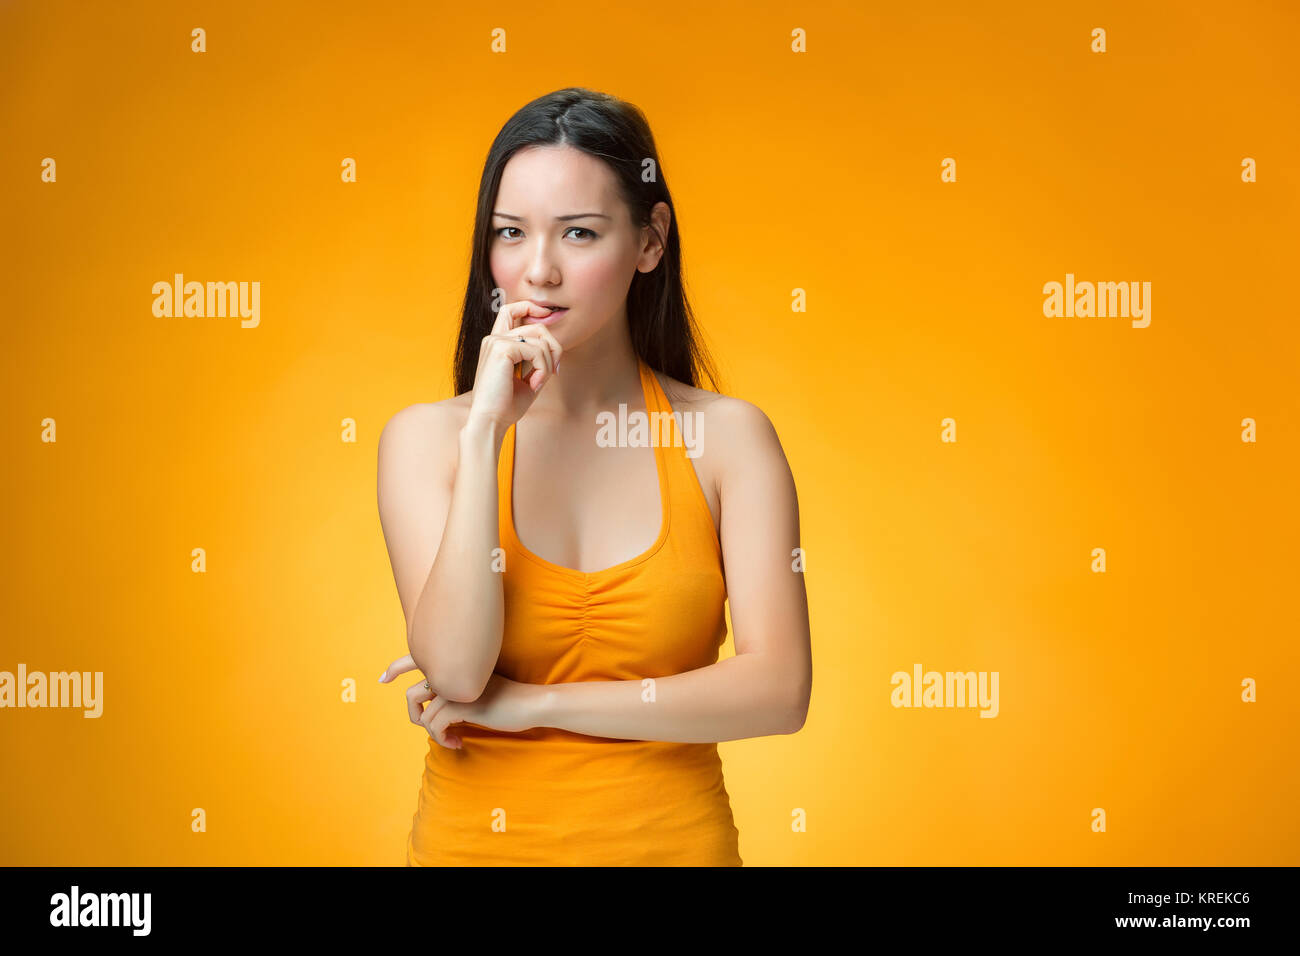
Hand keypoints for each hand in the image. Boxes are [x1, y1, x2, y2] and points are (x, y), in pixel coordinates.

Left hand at [378, 654, 544, 749]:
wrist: (530, 703)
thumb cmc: (506, 701)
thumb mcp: (476, 693)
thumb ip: (455, 694)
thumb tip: (436, 712)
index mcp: (453, 666)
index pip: (415, 659)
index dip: (396, 667)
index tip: (384, 678)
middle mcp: (450, 673)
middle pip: (411, 695)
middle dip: (414, 717)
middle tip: (429, 729)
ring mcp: (455, 687)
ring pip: (423, 716)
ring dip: (433, 734)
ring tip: (450, 739)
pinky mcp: (461, 703)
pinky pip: (435, 726)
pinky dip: (442, 739)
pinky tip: (458, 743)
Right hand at [465, 299, 563, 432]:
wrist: (490, 421)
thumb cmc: (506, 405)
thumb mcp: (527, 378)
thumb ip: (537, 359)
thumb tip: (556, 347)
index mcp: (496, 343)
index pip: (510, 310)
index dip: (530, 306)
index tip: (547, 314)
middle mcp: (493, 338)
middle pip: (536, 326)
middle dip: (553, 347)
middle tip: (554, 370)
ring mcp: (496, 341)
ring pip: (539, 340)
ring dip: (547, 363)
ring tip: (537, 383)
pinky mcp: (501, 349)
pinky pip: (536, 351)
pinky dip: (542, 369)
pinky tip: (534, 385)